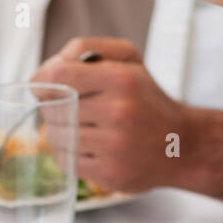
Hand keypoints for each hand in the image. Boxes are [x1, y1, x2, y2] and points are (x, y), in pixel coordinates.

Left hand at [32, 37, 187, 193]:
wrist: (180, 145)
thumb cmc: (146, 98)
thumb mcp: (129, 60)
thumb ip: (88, 49)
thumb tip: (49, 67)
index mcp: (121, 79)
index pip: (58, 76)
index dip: (41, 80)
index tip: (43, 86)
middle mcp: (118, 111)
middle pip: (53, 108)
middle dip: (54, 107)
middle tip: (72, 108)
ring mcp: (115, 146)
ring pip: (56, 137)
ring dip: (61, 132)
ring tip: (83, 128)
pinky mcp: (110, 173)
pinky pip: (66, 162)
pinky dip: (70, 154)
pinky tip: (89, 147)